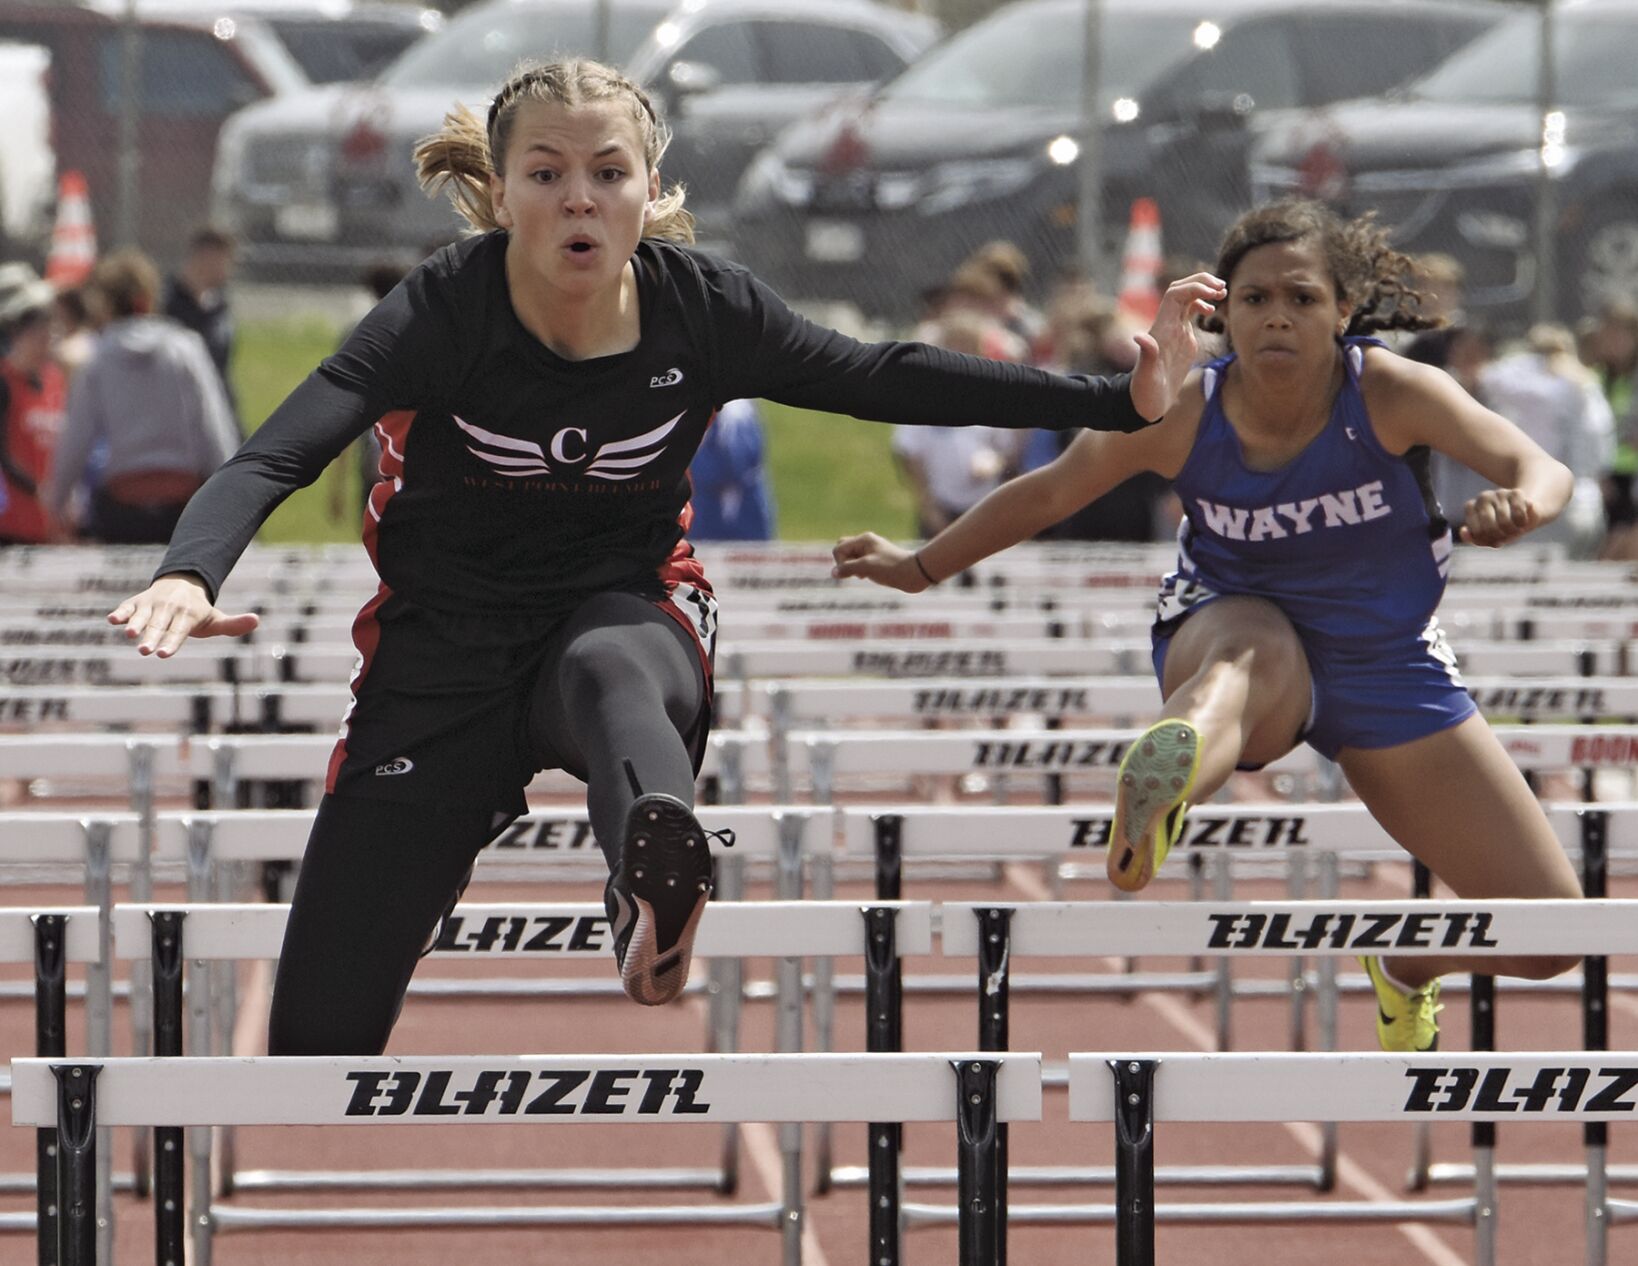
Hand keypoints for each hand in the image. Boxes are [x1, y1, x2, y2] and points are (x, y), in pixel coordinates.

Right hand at [107, 573, 259, 656]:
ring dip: (135, 624)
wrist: (182, 584)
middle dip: (152, 638)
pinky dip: (121, 612)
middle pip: (159, 626)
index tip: (164, 654)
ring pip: (143, 616)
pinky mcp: (137, 602)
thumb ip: (234, 625)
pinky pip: (128, 607)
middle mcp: (169, 608)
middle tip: (144, 651)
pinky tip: (112, 620)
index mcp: (188, 614)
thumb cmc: (199, 612)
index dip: (171, 642)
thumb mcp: (217, 619)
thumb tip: (257, 620)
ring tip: (129, 634)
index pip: (179, 631)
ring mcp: (152, 604)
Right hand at [831, 532, 931, 592]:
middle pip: (843, 549)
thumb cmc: (892, 568)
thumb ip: (848, 568)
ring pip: (851, 557)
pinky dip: (859, 571)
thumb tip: (833, 573)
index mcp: (863, 540)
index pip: (839, 548)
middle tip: (856, 571)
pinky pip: (860, 563)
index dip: (840, 562)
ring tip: (864, 575)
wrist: (914, 573)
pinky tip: (868, 577)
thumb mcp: (867, 568)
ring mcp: (871, 551)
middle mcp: (866, 542)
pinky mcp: (876, 560)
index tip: (853, 571)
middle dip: (844, 562)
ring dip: (852, 568)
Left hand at [1129, 272, 1224, 420]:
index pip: (1175, 295)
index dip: (1194, 287)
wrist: (1146, 402)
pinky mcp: (1181, 338)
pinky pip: (1189, 312)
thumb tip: (1139, 336)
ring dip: (1202, 290)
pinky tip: (1212, 310)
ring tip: (1222, 292)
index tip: (1213, 293)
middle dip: (1200, 282)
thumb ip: (1147, 356)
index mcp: (1161, 329)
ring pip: (1186, 298)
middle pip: (1181, 289)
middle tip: (1221, 286)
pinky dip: (1201, 305)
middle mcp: (1167, 325)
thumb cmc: (1145, 392)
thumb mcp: (1146, 376)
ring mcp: (1174, 330)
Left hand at [1460, 488, 1538, 546]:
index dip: (1487, 540)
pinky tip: (1522, 523)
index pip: (1477, 531)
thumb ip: (1473, 538)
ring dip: (1512, 531)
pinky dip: (1522, 523)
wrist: (1525, 514)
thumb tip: (1463, 531)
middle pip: (1489, 526)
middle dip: (1500, 536)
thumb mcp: (1486, 537)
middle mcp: (1483, 497)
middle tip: (1506, 536)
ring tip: (1514, 530)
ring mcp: (1499, 493)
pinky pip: (1518, 514)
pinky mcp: (1516, 492)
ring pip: (1504, 521)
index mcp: (1470, 507)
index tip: (1493, 539)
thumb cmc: (1501, 527)